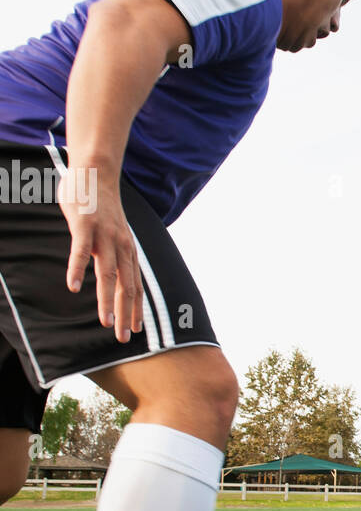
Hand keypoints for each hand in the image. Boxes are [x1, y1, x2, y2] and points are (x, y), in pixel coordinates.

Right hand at [58, 174, 143, 343]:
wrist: (97, 172)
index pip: (135, 286)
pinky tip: (73, 286)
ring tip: (105, 322)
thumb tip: (111, 276)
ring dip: (106, 300)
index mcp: (128, 251)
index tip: (135, 331)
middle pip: (126, 286)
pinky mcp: (85, 225)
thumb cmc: (102, 207)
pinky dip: (77, 269)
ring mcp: (103, 236)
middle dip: (126, 314)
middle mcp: (121, 246)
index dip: (136, 310)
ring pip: (107, 274)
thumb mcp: (114, 235)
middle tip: (124, 338)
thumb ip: (113, 255)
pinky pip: (80, 251)